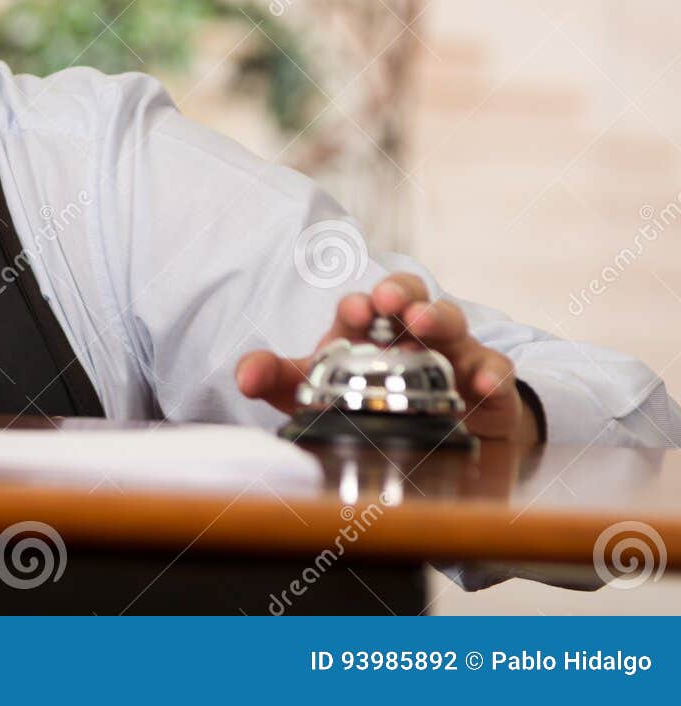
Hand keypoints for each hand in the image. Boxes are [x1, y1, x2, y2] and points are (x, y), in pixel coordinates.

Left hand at [234, 273, 540, 441]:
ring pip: (453, 325)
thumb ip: (279, 380)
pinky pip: (495, 373)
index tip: (354, 312)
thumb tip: (245, 376)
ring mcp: (452, 356)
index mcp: (367, 332)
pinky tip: (481, 383)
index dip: (358, 305)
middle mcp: (410, 334)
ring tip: (424, 322)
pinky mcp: (488, 388)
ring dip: (440, 317)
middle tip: (388, 300)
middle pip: (410, 297)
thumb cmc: (367, 404)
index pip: (361, 307)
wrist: (434, 446)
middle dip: (400, 291)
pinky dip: (491, 374)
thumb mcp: (316, 396)